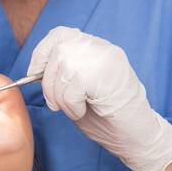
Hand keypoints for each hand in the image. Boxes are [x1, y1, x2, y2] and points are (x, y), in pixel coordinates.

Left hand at [28, 27, 171, 170]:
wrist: (137, 136)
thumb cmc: (108, 117)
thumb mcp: (78, 88)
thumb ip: (61, 73)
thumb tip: (35, 71)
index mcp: (96, 48)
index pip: (60, 34)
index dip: (42, 52)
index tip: (34, 74)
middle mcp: (103, 48)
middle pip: (58, 51)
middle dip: (49, 82)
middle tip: (56, 103)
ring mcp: (108, 60)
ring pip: (64, 69)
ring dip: (61, 97)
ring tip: (75, 109)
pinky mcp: (108, 75)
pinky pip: (73, 86)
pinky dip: (71, 105)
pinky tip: (83, 111)